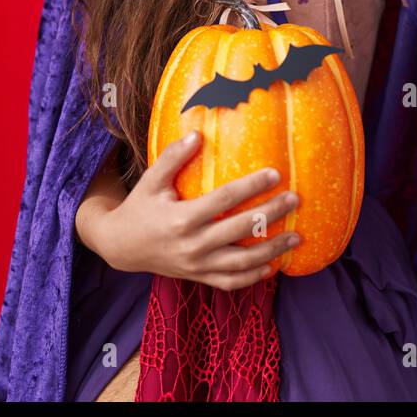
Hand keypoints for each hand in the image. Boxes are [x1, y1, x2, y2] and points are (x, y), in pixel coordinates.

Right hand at [92, 131, 302, 290]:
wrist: (120, 247)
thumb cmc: (140, 207)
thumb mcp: (151, 180)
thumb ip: (173, 157)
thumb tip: (197, 134)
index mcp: (181, 218)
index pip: (224, 199)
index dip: (251, 186)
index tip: (275, 174)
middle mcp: (192, 245)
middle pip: (240, 229)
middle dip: (271, 214)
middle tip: (294, 200)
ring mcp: (196, 265)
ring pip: (241, 262)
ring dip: (272, 250)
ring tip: (296, 237)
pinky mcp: (198, 277)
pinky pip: (230, 283)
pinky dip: (253, 277)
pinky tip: (273, 266)